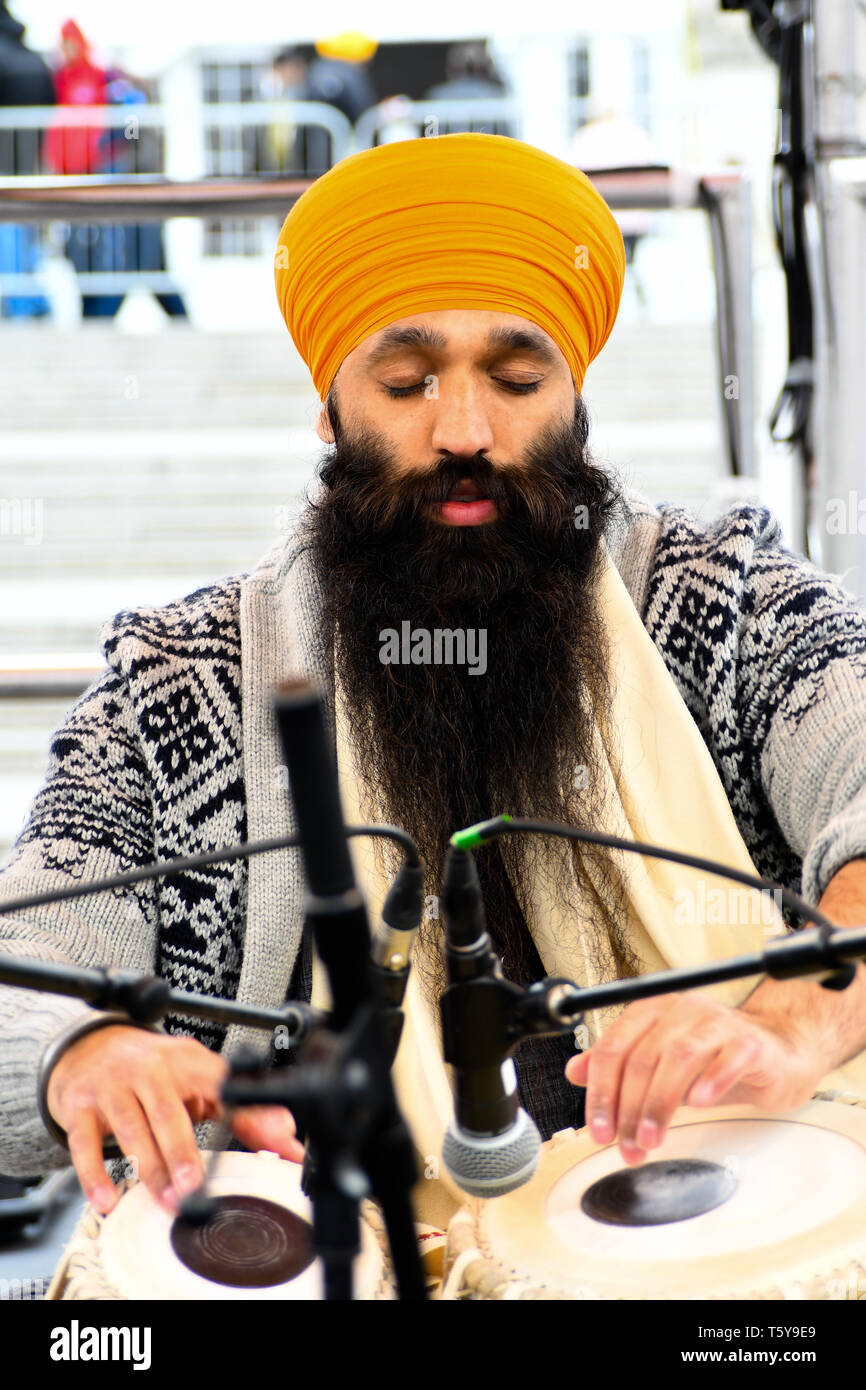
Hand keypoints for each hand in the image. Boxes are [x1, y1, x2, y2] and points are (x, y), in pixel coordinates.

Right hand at [46, 1025, 303, 1215]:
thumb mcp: (200, 1084)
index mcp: (188, 1062)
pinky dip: (95, 1173)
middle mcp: (150, 1069)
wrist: (93, 1048)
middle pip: (168, 1112)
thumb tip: (288, 1140)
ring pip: (131, 1129)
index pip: (222, 1085)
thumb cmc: (156, 1073)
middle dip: (182, 1152)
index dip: (248, 1112)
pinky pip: (85, 1142)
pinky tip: (107, 1199)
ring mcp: (113, 1086)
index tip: (272, 1139)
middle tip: (194, 1188)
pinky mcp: (81, 1106)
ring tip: (166, 1201)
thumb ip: (244, 1114)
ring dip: (149, 1168)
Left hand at [564, 991, 820, 1165]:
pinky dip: (711, 1079)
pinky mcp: (751, 1042)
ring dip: (659, 1103)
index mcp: (652, 1010)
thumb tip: (574, 1072)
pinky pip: (729, 1057)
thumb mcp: (659, 1063)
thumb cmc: (714, 1058)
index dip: (601, 1092)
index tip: (599, 1131)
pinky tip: (699, 1102)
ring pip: (679, 1057)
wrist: (775, 1053)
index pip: (614, 1047)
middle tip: (626, 1145)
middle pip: (642, 1057)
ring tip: (651, 1139)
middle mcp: (681, 1009)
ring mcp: (718, 1022)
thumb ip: (617, 1065)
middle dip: (628, 1107)